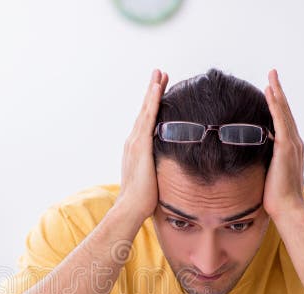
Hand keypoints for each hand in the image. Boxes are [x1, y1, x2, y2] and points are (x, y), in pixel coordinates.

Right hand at [117, 69, 168, 223]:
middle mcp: (133, 142)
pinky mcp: (141, 144)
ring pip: (146, 110)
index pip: (146, 123)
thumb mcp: (153, 180)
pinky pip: (149, 117)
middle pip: (144, 111)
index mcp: (136, 150)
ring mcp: (136, 141)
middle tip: (159, 74)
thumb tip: (173, 172)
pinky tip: (157, 88)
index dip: (152, 106)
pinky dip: (153, 101)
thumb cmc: (142, 201)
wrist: (130, 208)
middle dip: (152, 92)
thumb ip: (160, 171)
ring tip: (159, 74)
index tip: (159, 92)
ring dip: (152, 91)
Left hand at [262, 69, 303, 220]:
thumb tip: (272, 162)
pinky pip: (280, 120)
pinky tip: (270, 93)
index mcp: (291, 150)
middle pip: (285, 113)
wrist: (288, 208)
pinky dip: (275, 105)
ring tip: (271, 76)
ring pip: (283, 112)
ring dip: (277, 93)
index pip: (284, 123)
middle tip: (272, 75)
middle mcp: (294, 143)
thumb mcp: (274, 178)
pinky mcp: (285, 147)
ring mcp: (291, 144)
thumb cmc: (278, 198)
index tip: (271, 92)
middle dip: (278, 93)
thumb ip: (275, 166)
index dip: (278, 107)